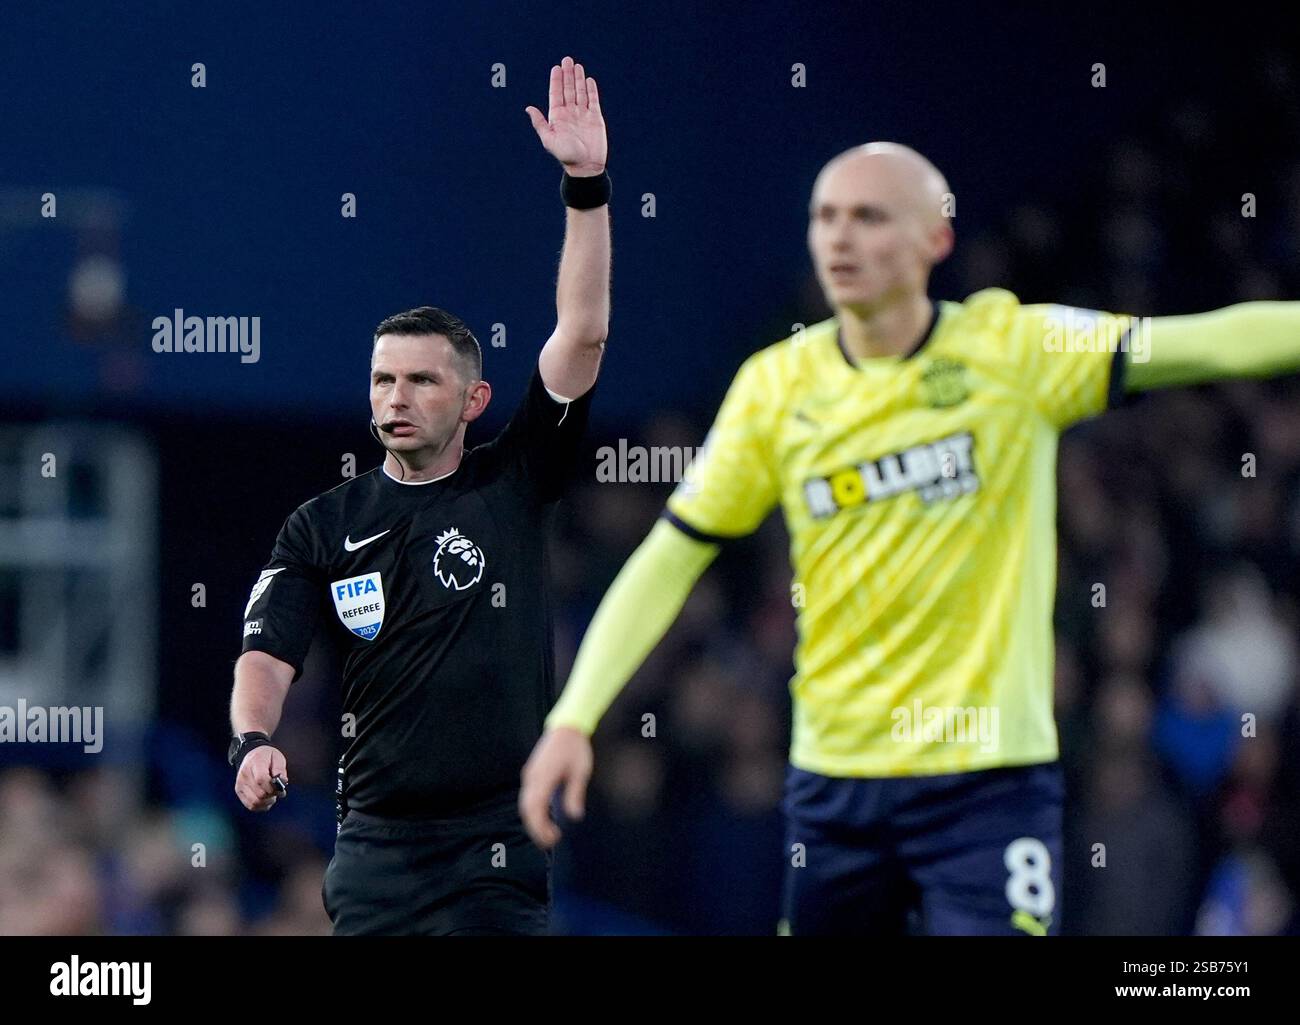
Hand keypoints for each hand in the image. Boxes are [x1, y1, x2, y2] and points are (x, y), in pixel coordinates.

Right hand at [235, 745, 288, 811]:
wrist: (253, 756)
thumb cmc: (267, 757)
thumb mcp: (277, 757)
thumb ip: (280, 769)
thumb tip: (282, 781)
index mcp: (254, 763)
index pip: (261, 780)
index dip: (273, 787)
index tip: (280, 788)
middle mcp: (244, 774)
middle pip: (259, 794)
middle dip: (272, 795)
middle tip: (279, 792)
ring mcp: (240, 784)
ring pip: (255, 802)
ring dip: (267, 802)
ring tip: (272, 795)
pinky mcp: (239, 791)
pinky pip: (251, 805)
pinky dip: (261, 806)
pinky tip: (267, 799)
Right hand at [519, 726, 592, 848]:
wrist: (567, 727)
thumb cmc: (576, 749)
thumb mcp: (580, 772)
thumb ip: (575, 794)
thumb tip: (575, 817)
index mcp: (543, 778)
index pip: (535, 810)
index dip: (540, 828)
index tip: (553, 839)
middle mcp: (532, 777)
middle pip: (527, 810)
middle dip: (536, 829)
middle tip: (550, 843)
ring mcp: (530, 774)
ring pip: (525, 803)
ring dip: (534, 820)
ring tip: (547, 833)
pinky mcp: (532, 772)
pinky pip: (528, 796)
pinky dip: (533, 810)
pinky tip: (544, 816)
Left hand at [525, 56, 606, 176]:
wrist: (586, 166)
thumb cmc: (566, 156)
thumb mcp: (549, 140)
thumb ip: (540, 123)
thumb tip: (528, 108)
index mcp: (557, 117)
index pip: (556, 94)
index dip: (556, 80)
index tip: (556, 67)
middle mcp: (570, 113)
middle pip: (568, 89)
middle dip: (568, 74)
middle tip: (567, 59)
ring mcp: (583, 114)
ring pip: (580, 92)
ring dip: (578, 79)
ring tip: (577, 65)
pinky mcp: (595, 118)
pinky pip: (593, 100)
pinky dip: (591, 90)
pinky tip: (589, 80)